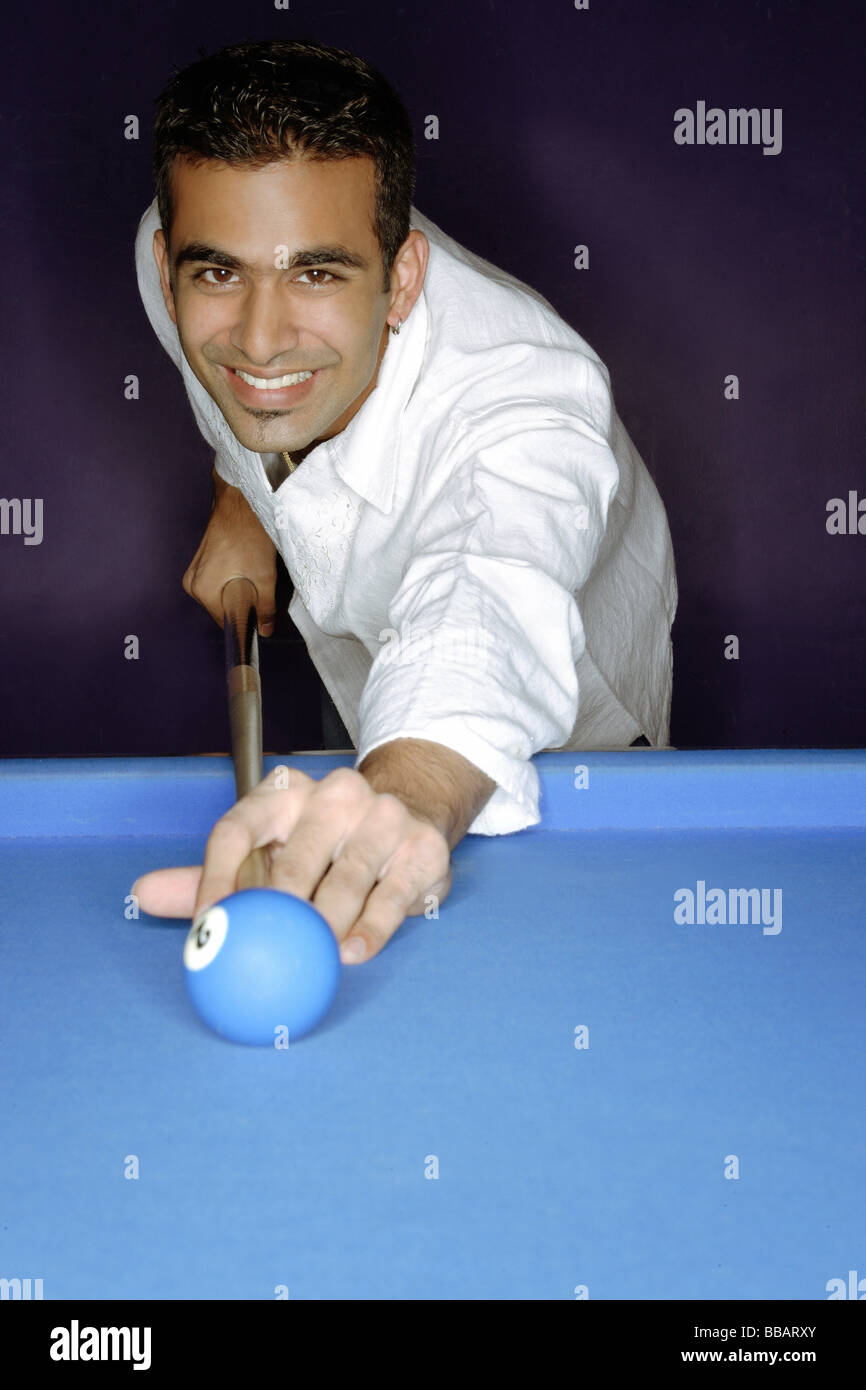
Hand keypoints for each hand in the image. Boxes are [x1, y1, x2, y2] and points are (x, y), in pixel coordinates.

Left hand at [132, 764, 452, 963]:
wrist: (414, 808)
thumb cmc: (327, 841)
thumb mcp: (272, 847)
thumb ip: (214, 875)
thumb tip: (142, 896)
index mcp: (285, 792)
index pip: (237, 828)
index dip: (214, 877)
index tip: (205, 924)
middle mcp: (335, 795)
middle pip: (295, 857)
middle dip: (274, 908)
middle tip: (256, 949)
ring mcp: (382, 816)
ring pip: (346, 879)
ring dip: (325, 926)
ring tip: (310, 960)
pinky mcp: (420, 847)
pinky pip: (390, 895)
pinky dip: (371, 929)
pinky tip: (353, 954)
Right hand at [183, 471, 277, 635]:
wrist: (240, 503)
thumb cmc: (250, 535)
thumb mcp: (265, 576)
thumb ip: (265, 607)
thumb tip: (265, 630)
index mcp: (204, 589)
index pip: (223, 622)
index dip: (243, 624)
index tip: (257, 624)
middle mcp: (192, 583)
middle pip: (219, 609)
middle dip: (240, 608)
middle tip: (259, 596)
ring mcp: (193, 571)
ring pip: (217, 596)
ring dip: (234, 595)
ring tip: (252, 581)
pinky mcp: (198, 562)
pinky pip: (213, 583)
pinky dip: (228, 584)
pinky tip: (243, 572)